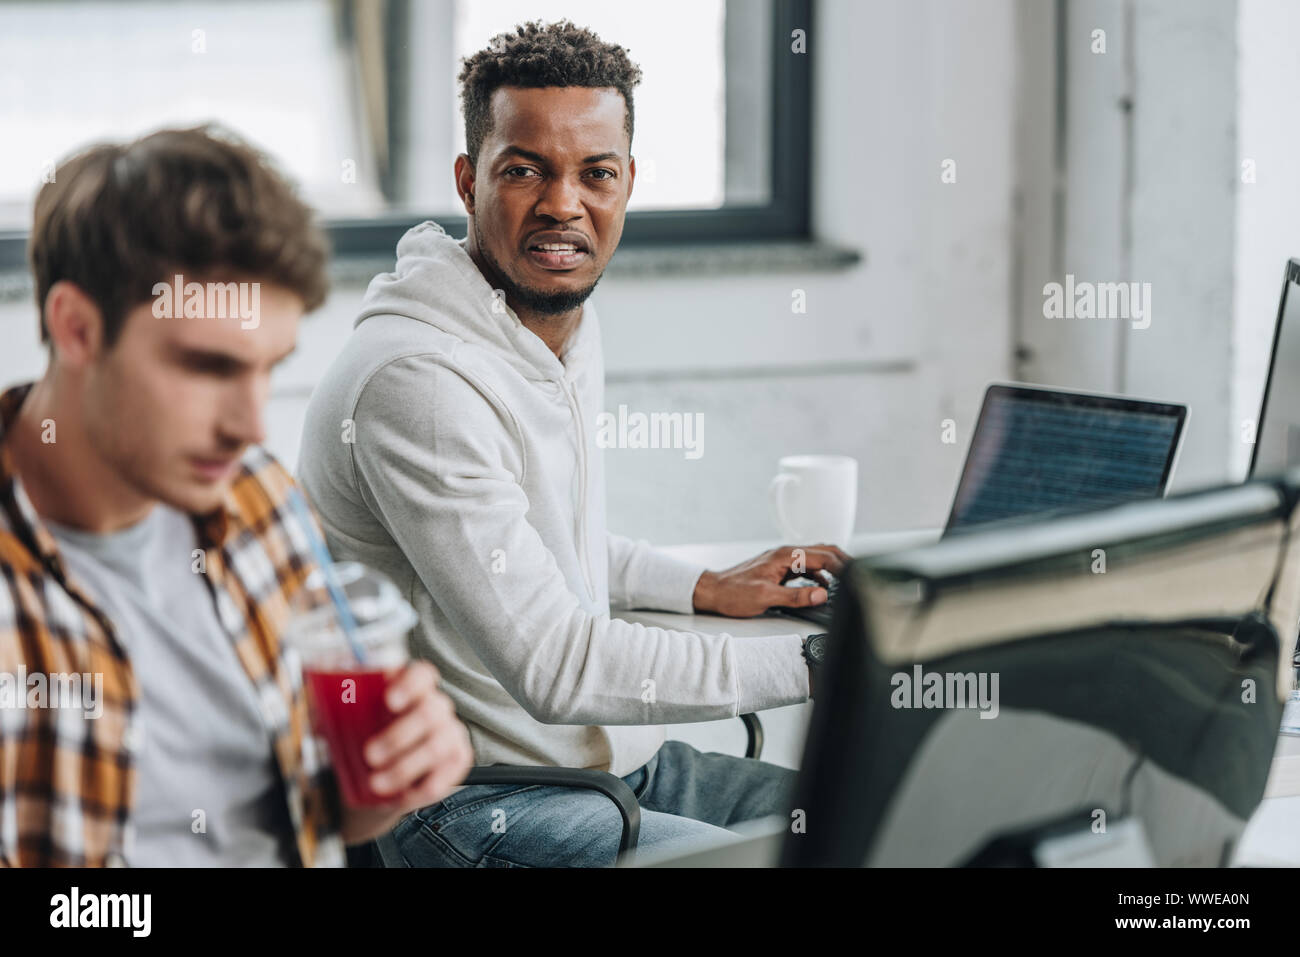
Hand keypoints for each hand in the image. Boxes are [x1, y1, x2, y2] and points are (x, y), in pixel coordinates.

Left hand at [339, 660, 473, 844]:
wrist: (373, 787)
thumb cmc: (361, 745)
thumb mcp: (345, 725)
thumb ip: (333, 712)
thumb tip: (313, 708)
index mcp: (411, 689)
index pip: (422, 674)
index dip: (411, 684)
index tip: (389, 700)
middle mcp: (435, 707)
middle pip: (430, 711)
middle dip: (398, 736)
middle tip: (369, 756)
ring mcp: (450, 733)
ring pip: (437, 745)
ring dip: (405, 767)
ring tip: (378, 783)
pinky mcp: (458, 760)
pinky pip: (448, 774)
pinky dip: (423, 787)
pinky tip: (402, 795)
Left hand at [692, 544, 850, 617]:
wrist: (713, 591)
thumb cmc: (734, 592)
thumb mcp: (767, 597)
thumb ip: (796, 596)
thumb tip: (821, 594)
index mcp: (785, 556)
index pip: (823, 556)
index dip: (843, 566)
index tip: (856, 576)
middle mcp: (785, 554)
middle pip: (823, 551)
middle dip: (843, 561)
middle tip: (859, 574)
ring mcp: (782, 560)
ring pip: (816, 558)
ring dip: (832, 568)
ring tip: (846, 581)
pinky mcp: (779, 569)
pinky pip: (805, 567)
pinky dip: (819, 575)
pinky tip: (822, 587)